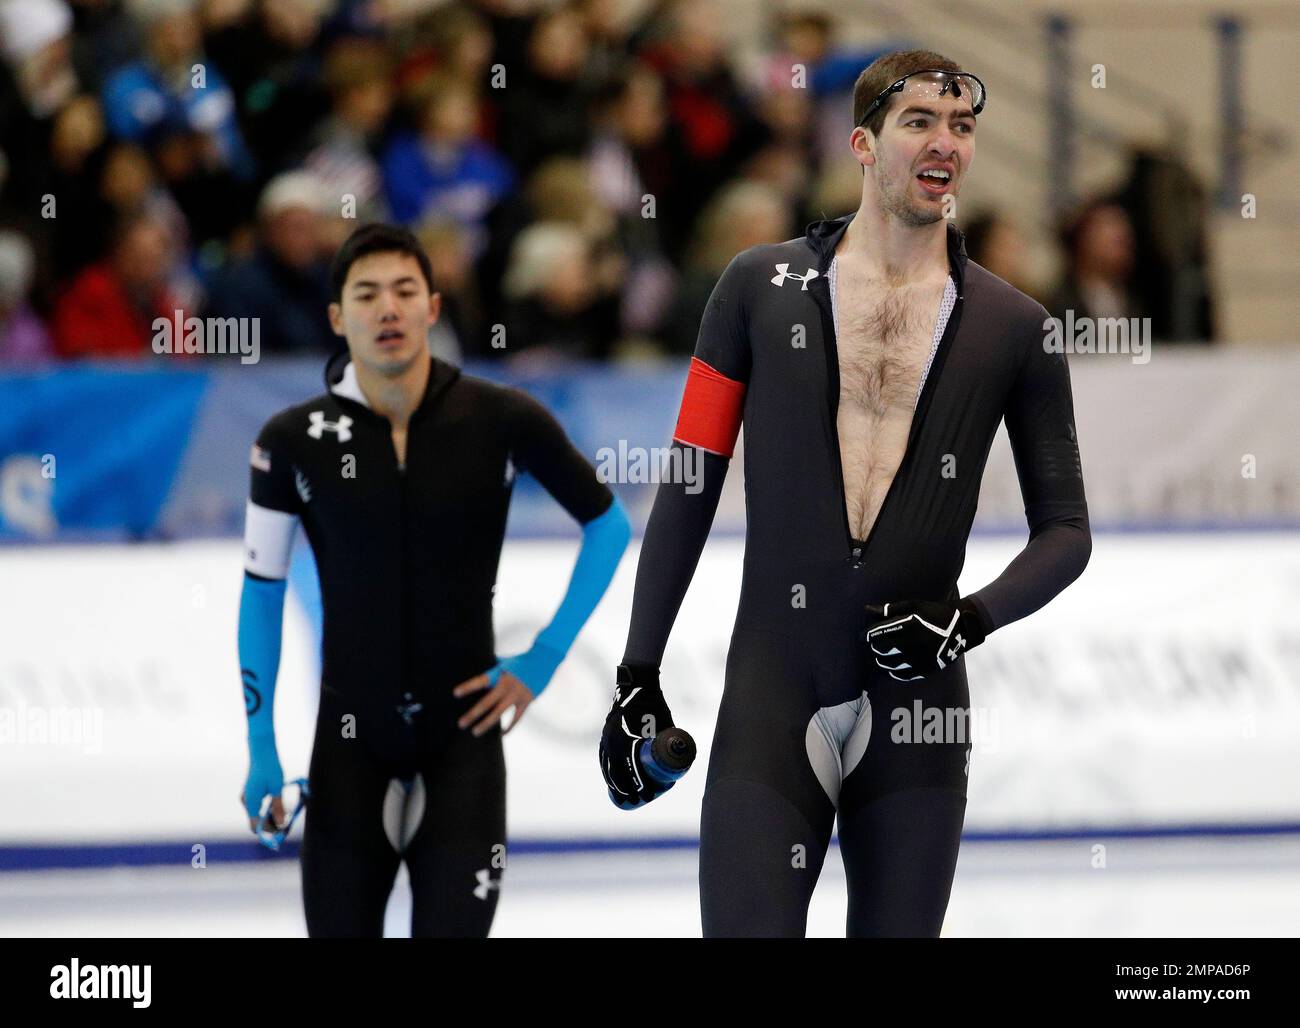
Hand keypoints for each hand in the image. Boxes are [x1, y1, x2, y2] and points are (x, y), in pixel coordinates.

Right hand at [243, 733, 284, 831]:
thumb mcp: (277, 788)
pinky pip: (258, 806)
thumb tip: (281, 824)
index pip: (256, 826)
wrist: (261, 751)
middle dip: (270, 825)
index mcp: (251, 801)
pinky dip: (267, 809)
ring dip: (270, 816)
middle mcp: (247, 801)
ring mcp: (247, 797)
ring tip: (285, 814)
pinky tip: (278, 805)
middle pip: (256, 821)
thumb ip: (278, 807)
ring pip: (258, 814)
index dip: (267, 833)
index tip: (280, 834)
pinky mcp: (251, 792)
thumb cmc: (270, 768)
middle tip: (286, 824)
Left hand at [454, 665, 534, 735]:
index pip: (480, 681)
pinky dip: (509, 727)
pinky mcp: (527, 701)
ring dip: (486, 723)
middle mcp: (506, 685)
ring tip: (475, 732)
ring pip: (499, 713)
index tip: (455, 694)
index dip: (468, 687)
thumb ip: (492, 671)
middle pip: (487, 702)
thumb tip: (478, 674)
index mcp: (499, 673)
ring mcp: (517, 694)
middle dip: (473, 714)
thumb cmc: (520, 660)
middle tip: (461, 724)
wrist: (543, 659)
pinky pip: (516, 718)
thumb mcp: (504, 662)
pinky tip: (501, 734)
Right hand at [599, 663, 676, 808]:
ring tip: (623, 798)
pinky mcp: (605, 737)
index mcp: (627, 740)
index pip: (633, 770)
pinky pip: (604, 759)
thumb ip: (668, 742)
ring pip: (608, 768)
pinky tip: (611, 782)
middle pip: (618, 774)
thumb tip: (680, 761)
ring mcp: (607, 739)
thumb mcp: (665, 724)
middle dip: (627, 791)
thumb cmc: (654, 705)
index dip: (640, 785)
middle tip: (638, 801)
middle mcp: (614, 742)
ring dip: (615, 785)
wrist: (636, 686)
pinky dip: (607, 772)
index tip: (648, 797)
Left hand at [862, 598, 988, 680]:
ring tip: (880, 655)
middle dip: (874, 647)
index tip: (862, 637)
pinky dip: (893, 671)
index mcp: (909, 625)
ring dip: (881, 660)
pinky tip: (891, 667)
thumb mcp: (913, 606)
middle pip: (882, 650)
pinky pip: (903, 675)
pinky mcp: (926, 669)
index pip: (879, 634)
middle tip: (873, 644)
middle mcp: (913, 643)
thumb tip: (867, 609)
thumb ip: (890, 610)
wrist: (962, 627)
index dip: (867, 635)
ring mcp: (920, 658)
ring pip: (890, 664)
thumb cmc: (935, 612)